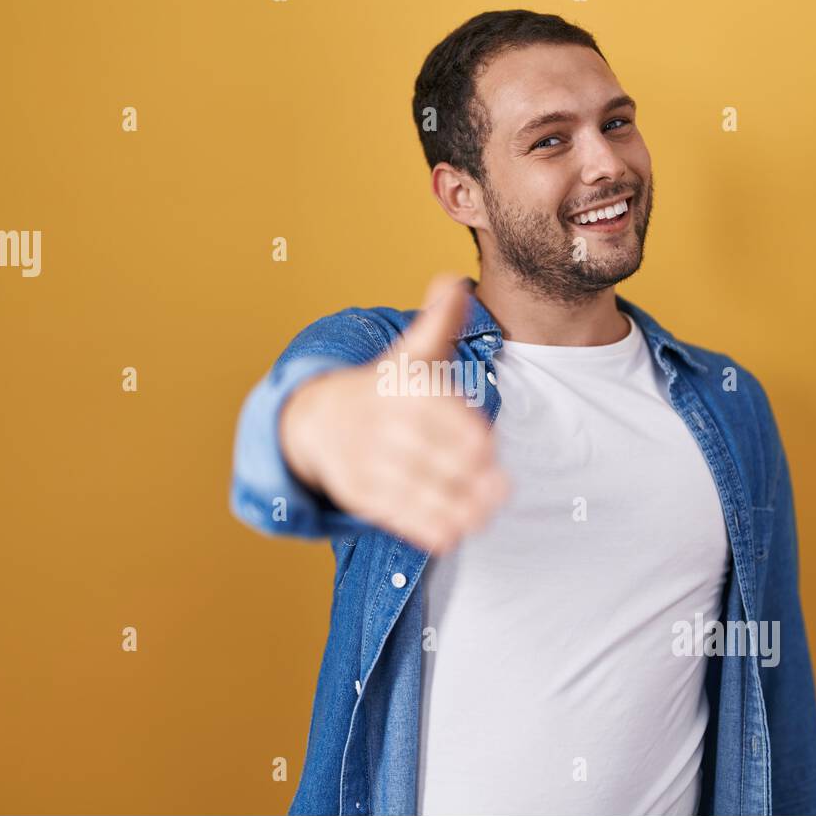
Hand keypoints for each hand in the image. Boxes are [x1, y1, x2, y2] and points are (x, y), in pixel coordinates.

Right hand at [279, 275, 509, 553]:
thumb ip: (439, 322)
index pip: (435, 414)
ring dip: (454, 507)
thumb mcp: (411, 352)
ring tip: (484, 514)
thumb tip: (455, 283)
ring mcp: (366, 460)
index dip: (467, 435)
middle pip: (430, 456)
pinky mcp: (358, 492)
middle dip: (469, 477)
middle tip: (500, 488)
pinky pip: (395, 514)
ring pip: (416, 489)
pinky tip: (453, 533)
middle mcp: (380, 424)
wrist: (316, 417)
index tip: (486, 448)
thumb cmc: (384, 387)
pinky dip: (425, 527)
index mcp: (398, 387)